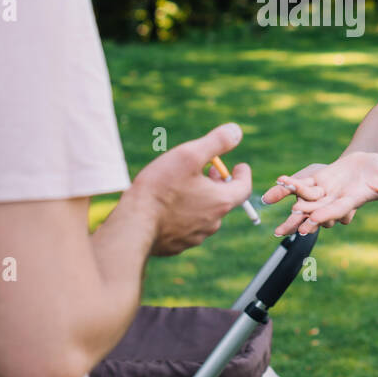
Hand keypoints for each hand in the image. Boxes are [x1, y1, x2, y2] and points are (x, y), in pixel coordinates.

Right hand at [121, 122, 254, 255]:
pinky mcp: (176, 246)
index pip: (244, 189)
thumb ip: (216, 142)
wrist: (133, 225)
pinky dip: (184, 214)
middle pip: (223, 201)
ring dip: (200, 199)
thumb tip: (236, 131)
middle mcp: (212, 223)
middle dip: (218, 184)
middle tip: (209, 170)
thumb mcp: (189, 155)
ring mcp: (194, 237)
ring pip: (204, 215)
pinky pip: (186, 228)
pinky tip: (167, 206)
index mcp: (220, 202)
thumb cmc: (160, 188)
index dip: (243, 175)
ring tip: (184, 186)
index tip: (239, 167)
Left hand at [271, 152, 377, 235]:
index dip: (322, 216)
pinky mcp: (323, 179)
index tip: (309, 222)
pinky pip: (306, 183)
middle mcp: (336, 199)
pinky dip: (293, 183)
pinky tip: (280, 182)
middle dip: (298, 219)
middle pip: (314, 211)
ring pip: (305, 198)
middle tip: (282, 229)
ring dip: (289, 202)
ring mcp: (328, 190)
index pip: (335, 211)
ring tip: (273, 205)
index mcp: (351, 201)